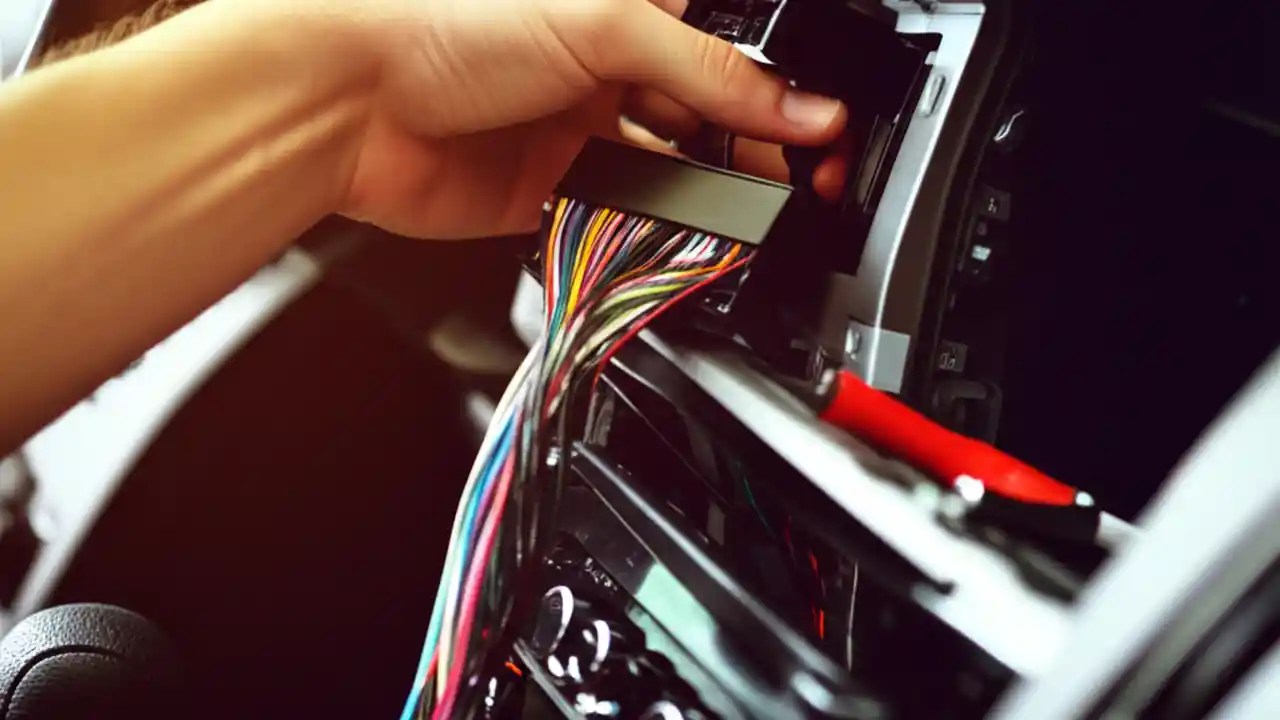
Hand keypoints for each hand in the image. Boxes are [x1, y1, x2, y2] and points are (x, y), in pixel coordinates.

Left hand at [339, 0, 847, 238]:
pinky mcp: (551, 195)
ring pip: (671, 172)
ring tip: (745, 208)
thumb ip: (708, 71)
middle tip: (797, 176)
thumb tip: (795, 107)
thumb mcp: (602, 24)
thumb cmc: (441, 20)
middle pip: (706, 115)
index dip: (777, 83)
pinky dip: (653, 227)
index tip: (820, 121)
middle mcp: (604, 67)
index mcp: (625, 9)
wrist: (344, 101)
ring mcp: (578, 133)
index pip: (726, 46)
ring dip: (709, 192)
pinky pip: (623, 218)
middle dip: (753, 146)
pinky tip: (677, 228)